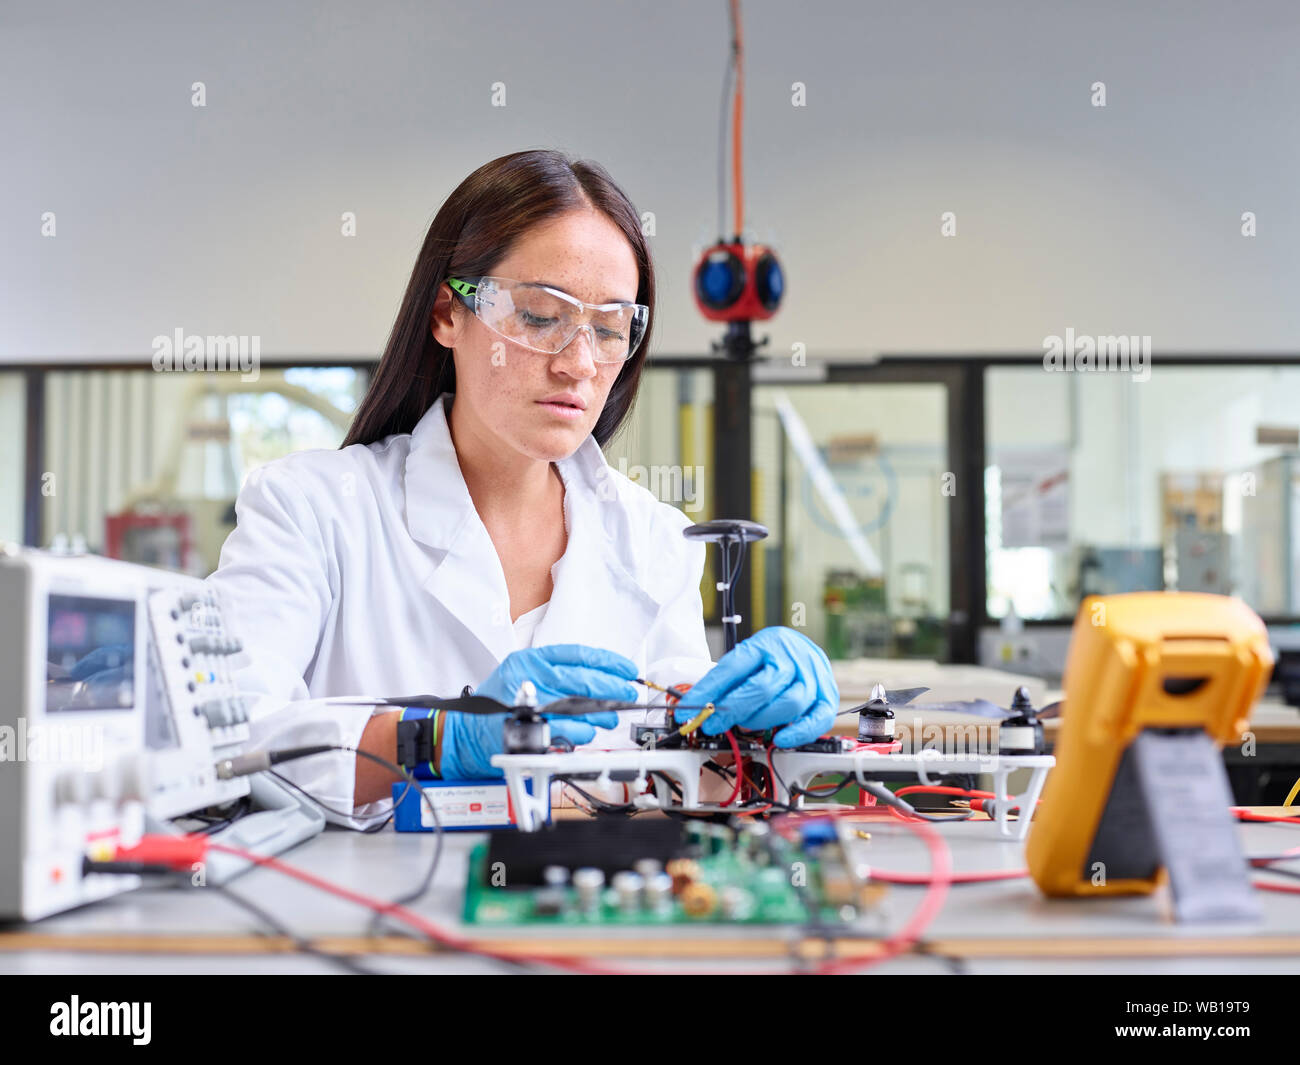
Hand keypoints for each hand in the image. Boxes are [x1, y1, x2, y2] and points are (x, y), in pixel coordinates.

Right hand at [440, 645, 637, 777]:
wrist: (459, 733)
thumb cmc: (494, 706)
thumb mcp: (521, 677)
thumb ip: (555, 677)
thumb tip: (600, 684)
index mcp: (528, 660)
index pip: (576, 655)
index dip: (606, 662)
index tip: (626, 669)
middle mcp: (526, 677)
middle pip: (580, 680)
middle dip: (610, 688)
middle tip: (627, 694)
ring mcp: (523, 703)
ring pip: (575, 705)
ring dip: (600, 713)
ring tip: (611, 716)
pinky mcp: (522, 728)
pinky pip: (562, 729)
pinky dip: (580, 732)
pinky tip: (589, 732)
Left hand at [686, 626, 837, 747]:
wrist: (801, 649)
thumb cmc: (770, 658)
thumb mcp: (745, 660)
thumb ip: (726, 681)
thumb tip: (695, 706)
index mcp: (766, 643)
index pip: (733, 667)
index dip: (709, 691)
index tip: (689, 710)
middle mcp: (793, 656)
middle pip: (763, 688)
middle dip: (733, 711)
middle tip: (715, 723)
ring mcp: (813, 675)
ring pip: (790, 703)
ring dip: (762, 721)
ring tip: (746, 725)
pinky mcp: (827, 695)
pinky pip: (820, 718)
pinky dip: (800, 733)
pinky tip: (781, 739)